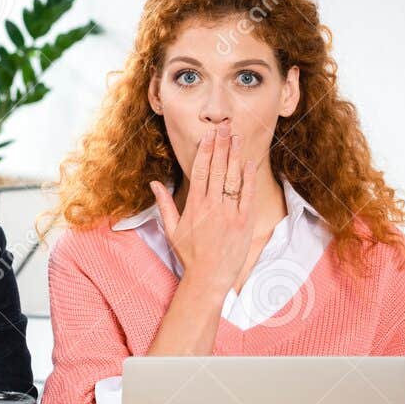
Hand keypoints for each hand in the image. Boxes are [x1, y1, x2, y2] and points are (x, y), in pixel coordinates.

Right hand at [150, 125, 259, 295]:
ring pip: (232, 178)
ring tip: (237, 137)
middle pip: (217, 168)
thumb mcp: (172, 228)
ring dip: (235, 155)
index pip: (200, 171)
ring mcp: (229, 212)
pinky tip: (250, 162)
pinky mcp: (244, 221)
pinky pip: (248, 195)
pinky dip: (249, 178)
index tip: (208, 135)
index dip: (205, 151)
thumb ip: (165, 204)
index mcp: (194, 205)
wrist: (209, 276)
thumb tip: (155, 183)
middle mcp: (211, 205)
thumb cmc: (190, 254)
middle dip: (221, 146)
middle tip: (224, 127)